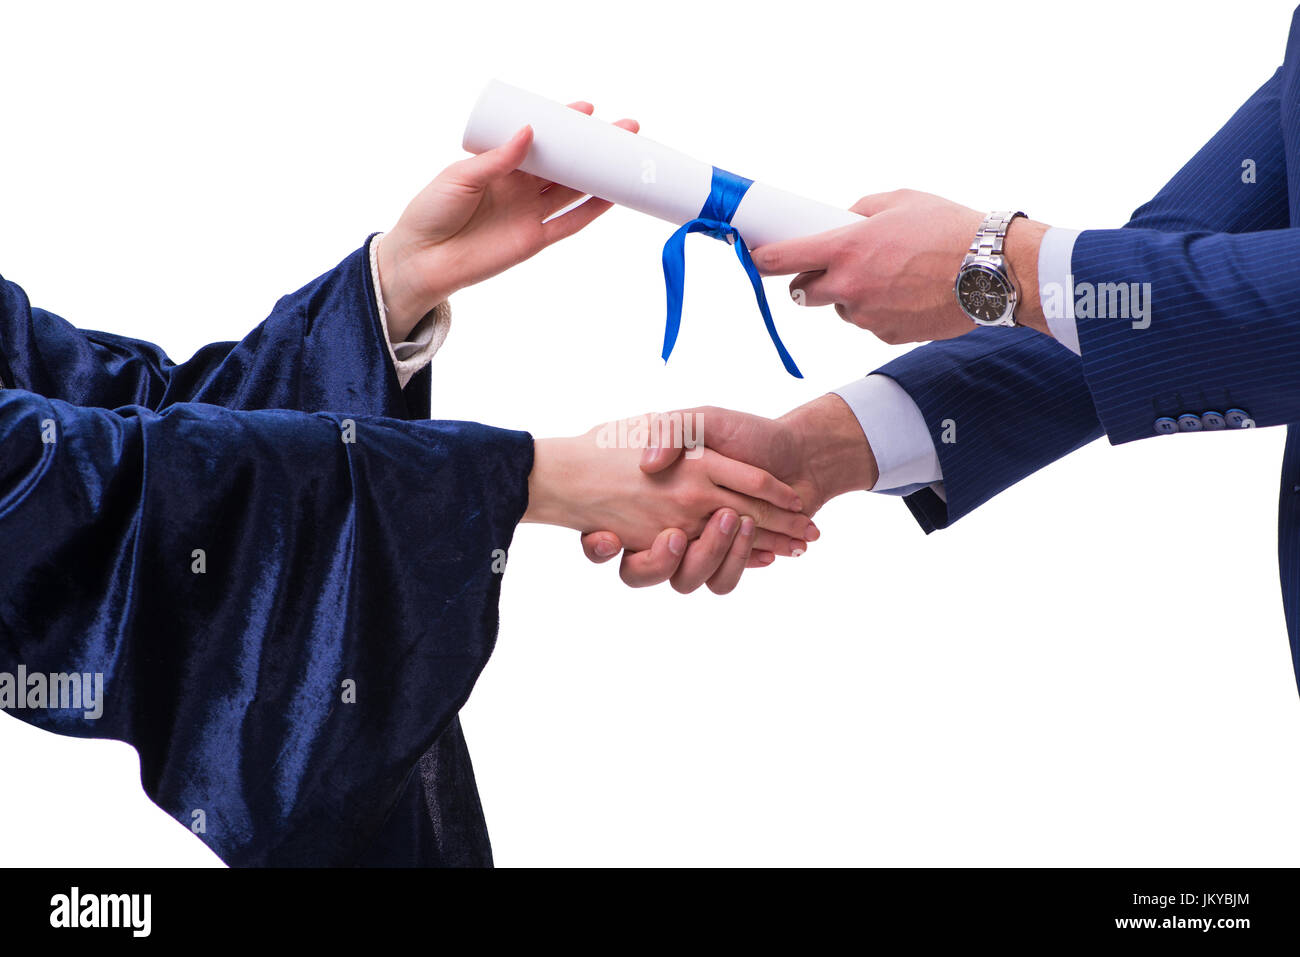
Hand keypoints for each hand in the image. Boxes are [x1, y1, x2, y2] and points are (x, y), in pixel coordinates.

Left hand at [376, 103, 638, 339]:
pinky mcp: (535, 239)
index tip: (587, 110)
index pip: (540, 139)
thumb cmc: (432, 212)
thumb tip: (528, 131)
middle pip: (566, 163)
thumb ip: (496, 160)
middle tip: (623, 129)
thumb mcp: (460, 177)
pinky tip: (614, 196)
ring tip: (627, 156)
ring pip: (574, 190)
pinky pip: (571, 223)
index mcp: (502, 165)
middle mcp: (521, 186)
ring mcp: (530, 212)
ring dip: (600, 174)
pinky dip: (593, 211)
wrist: (423, 259)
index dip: (564, 125)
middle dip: (593, 146)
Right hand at [581, 396, 877, 591]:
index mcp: (656, 496)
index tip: (607, 537)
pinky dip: (740, 564)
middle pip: (647, 566)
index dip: (598, 546)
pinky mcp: (731, 558)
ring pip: (688, 577)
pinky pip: (722, 580)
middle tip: (686, 528)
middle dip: (662, 557)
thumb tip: (650, 464)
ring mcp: (702, 544)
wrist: (797, 451)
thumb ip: (670, 430)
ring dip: (712, 553)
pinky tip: (759, 549)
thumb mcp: (699, 418)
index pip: (609, 535)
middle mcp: (673, 525)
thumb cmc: (746, 433)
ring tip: (737, 520)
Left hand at [750, 190, 1048, 343]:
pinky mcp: (885, 336)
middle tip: (833, 267)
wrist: (992, 271)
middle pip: (801, 294)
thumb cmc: (949, 228)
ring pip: (841, 308)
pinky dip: (880, 311)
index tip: (756, 256)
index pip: (782, 259)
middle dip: (810, 281)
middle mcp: (849, 286)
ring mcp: (866, 315)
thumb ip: (859, 210)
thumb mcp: (899, 200)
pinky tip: (908, 294)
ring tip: (892, 276)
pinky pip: (869, 323)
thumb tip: (841, 221)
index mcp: (846, 247)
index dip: (762, 259)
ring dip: (852, 295)